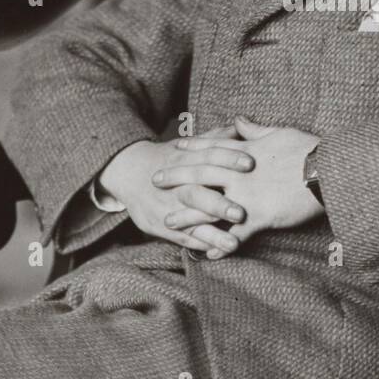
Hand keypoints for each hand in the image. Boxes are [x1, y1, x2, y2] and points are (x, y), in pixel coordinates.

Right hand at [99, 125, 254, 257]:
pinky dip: (199, 245)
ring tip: (233, 243)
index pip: (207, 157)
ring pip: (189, 221)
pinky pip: (181, 238)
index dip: (228, 159)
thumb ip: (213, 138)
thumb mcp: (186, 146)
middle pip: (196, 194)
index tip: (250, 163)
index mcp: (182, 160)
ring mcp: (166, 207)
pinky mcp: (160, 225)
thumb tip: (240, 126)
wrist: (128, 172)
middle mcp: (174, 185)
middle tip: (242, 212)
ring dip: (211, 233)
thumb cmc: (167, 158)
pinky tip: (217, 252)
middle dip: (218, 204)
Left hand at [175, 117, 321, 248]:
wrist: (327, 171)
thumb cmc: (308, 150)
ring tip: (168, 223)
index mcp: (245, 153)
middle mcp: (239, 174)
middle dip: (176, 178)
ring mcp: (246, 197)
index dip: (192, 148)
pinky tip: (207, 256)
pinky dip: (220, 246)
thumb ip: (255, 129)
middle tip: (155, 180)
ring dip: (187, 216)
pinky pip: (235, 235)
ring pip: (209, 207)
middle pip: (200, 175)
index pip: (212, 148)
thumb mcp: (280, 133)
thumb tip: (239, 119)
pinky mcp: (259, 217)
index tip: (174, 148)